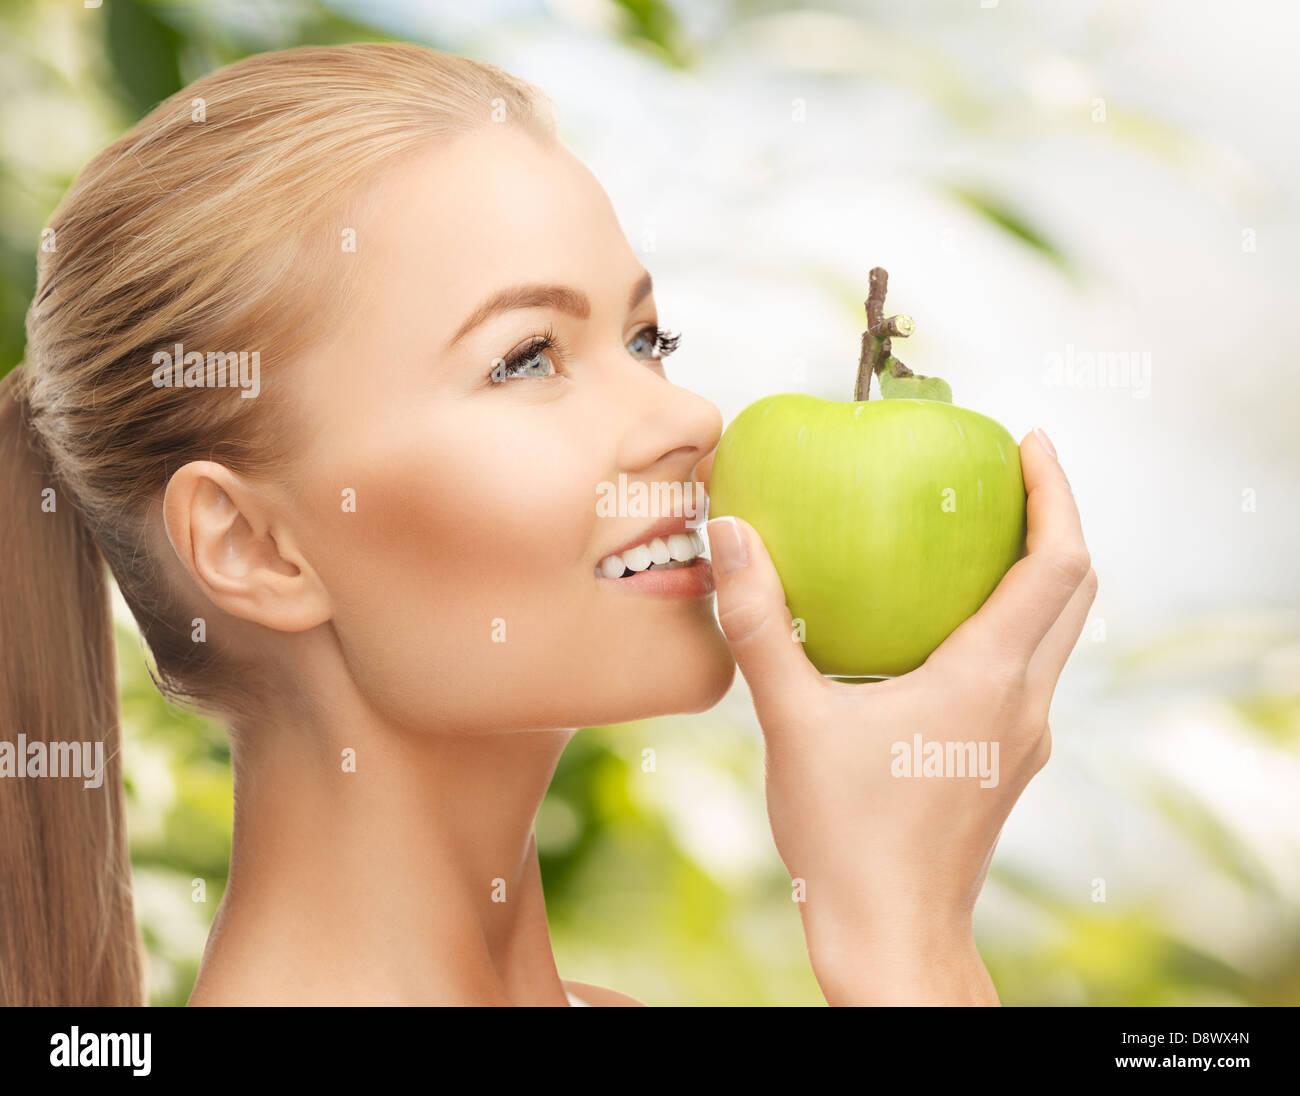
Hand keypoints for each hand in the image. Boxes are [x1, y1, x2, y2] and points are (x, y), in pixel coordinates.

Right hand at [704, 429, 1095, 1003]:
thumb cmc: (848, 840)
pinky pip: (1027, 672)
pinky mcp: (1005, 763)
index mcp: (985, 682)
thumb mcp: (791, 722)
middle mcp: (1022, 705)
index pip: (1055, 565)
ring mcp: (1022, 739)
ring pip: (1057, 635)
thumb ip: (761, 625)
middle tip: (1014, 473)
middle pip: (1076, 592)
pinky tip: (945, 628)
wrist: (891, 937)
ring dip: (1037, 575)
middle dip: (1056, 521)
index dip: (1054, 494)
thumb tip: (731, 537)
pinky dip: (1009, 626)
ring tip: (982, 536)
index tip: (1032, 442)